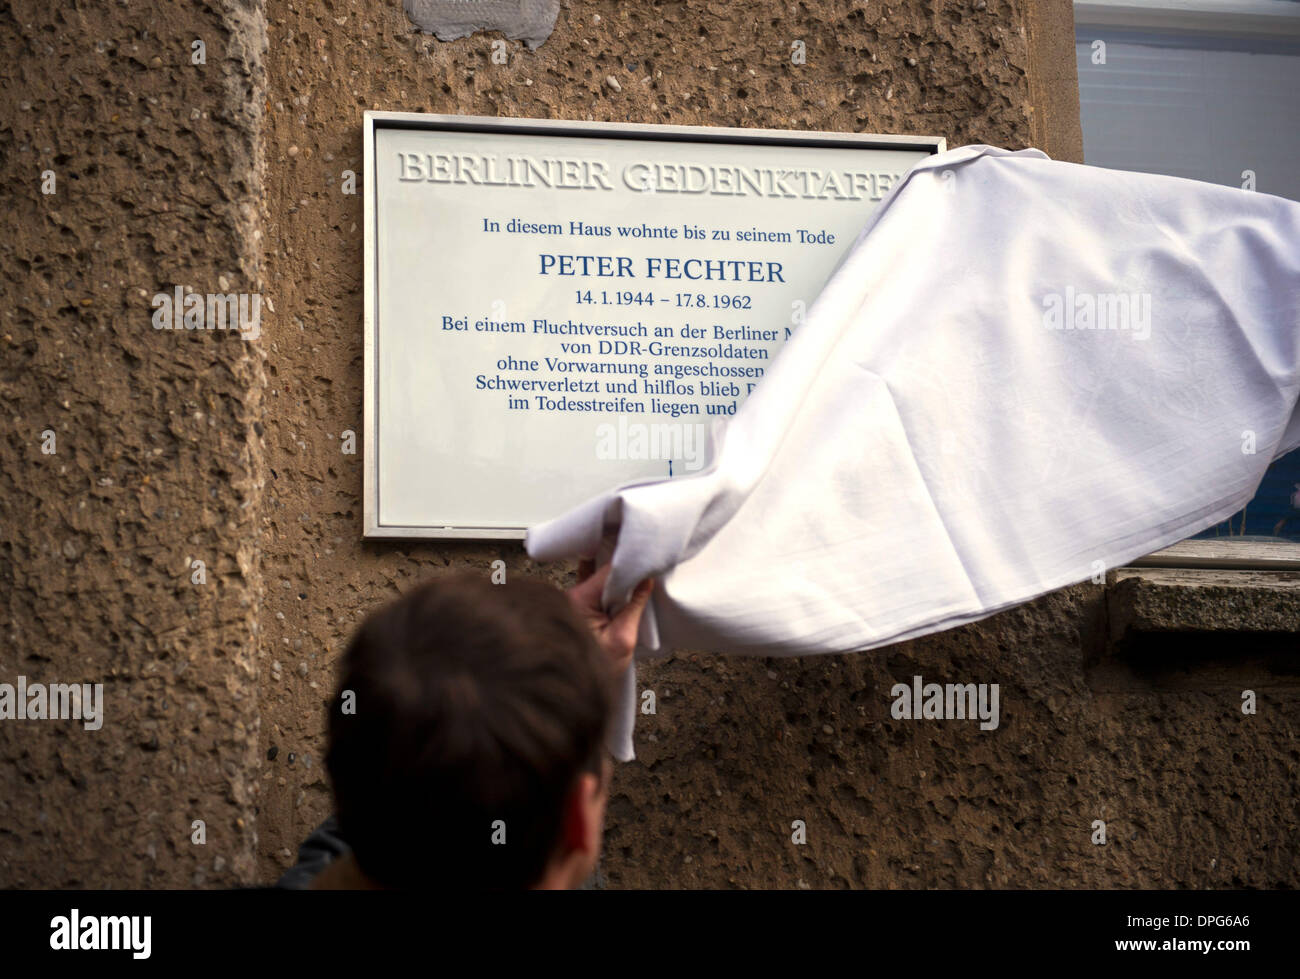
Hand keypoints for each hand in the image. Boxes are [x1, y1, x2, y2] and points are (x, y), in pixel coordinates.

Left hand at [565, 560, 653, 674]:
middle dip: (623, 575)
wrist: (574, 692)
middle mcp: (569, 596)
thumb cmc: (595, 669)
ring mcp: (570, 601)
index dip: (628, 566)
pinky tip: (621, 588)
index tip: (646, 567)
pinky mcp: (575, 607)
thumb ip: (634, 606)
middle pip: (601, 573)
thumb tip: (647, 580)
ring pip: (598, 580)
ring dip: (616, 584)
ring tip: (636, 584)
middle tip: (644, 575)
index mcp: (577, 601)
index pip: (607, 571)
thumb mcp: (623, 638)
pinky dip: (607, 589)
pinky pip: (594, 590)